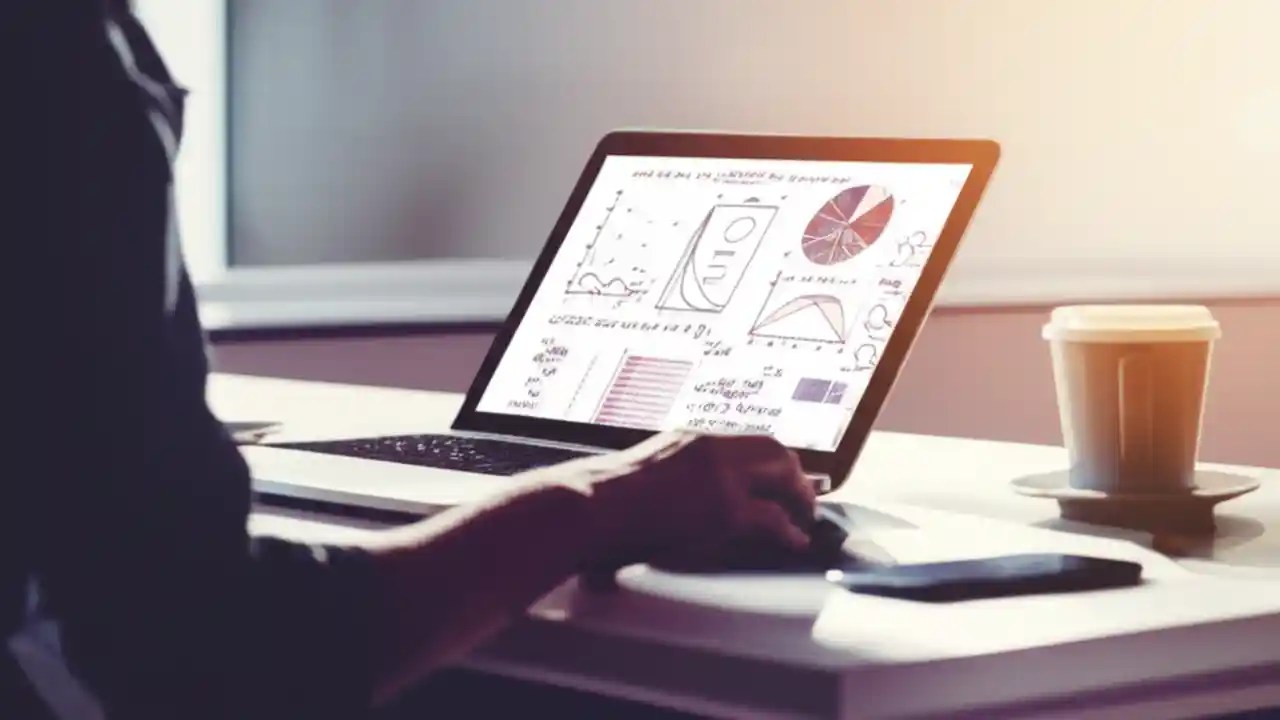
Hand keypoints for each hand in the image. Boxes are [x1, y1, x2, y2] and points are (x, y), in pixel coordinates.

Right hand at [578, 430, 816, 585]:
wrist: (588, 506)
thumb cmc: (601, 500)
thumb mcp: (644, 471)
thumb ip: (672, 475)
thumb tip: (681, 500)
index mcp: (692, 439)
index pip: (749, 441)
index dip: (774, 461)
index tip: (785, 476)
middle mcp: (712, 448)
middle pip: (776, 451)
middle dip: (796, 476)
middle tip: (805, 499)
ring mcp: (722, 477)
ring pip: (783, 476)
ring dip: (799, 500)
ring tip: (804, 521)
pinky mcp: (725, 510)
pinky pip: (773, 518)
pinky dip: (789, 530)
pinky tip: (794, 541)